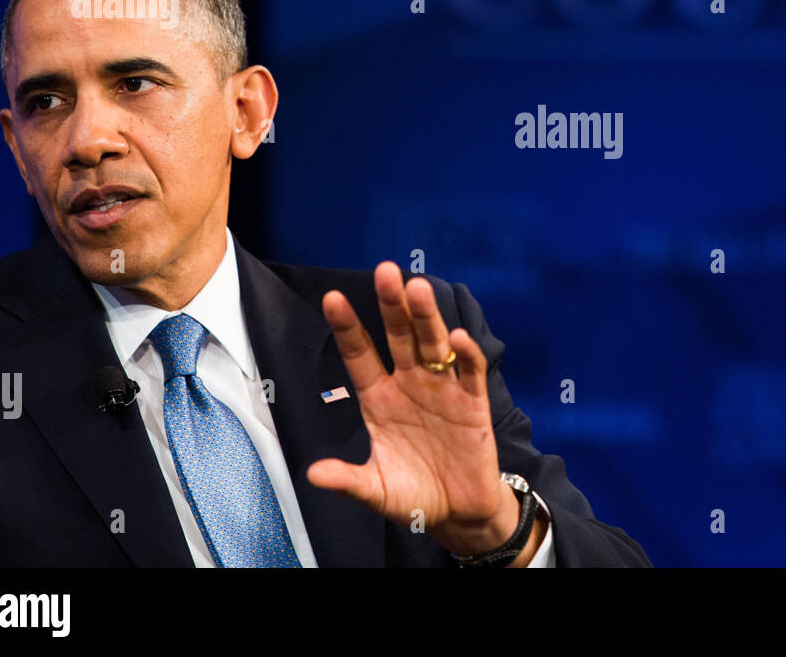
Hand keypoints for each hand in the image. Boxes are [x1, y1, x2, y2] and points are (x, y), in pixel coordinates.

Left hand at [306, 262, 531, 559]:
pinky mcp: (472, 403)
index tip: (332, 298)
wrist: (458, 513)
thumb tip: (312, 473)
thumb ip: (348, 480)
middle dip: (392, 305)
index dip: (348, 327)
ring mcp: (442, 390)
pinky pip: (470, 371)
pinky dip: (467, 354)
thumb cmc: (413, 496)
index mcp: (379, 400)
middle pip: (399, 337)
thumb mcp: (375, 490)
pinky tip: (458, 337)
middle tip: (385, 271)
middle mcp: (409, 385)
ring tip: (417, 289)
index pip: (361, 355)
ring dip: (427, 317)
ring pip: (433, 345)